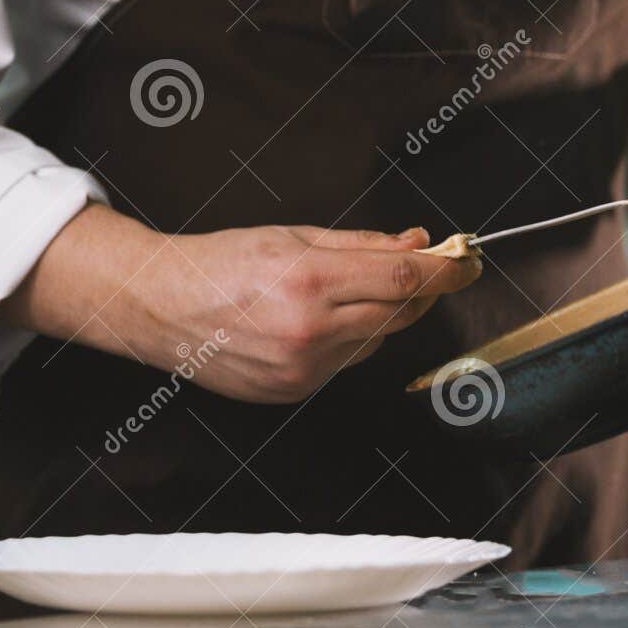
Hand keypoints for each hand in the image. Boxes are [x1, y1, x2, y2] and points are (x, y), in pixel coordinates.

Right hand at [0, 205, 481, 402]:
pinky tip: (321, 321)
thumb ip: (362, 244)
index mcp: (309, 281)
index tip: (468, 261)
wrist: (160, 306)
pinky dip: (351, 340)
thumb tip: (417, 244)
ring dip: (381, 314)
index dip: (446, 270)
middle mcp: (309, 330)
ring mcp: (303, 367)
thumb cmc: (220, 263)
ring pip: (377, 340)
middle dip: (422, 289)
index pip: (403, 278)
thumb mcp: (293, 235)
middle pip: (400, 312)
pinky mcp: (296, 391)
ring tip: (346, 290)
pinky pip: (348, 363)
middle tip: (430, 267)